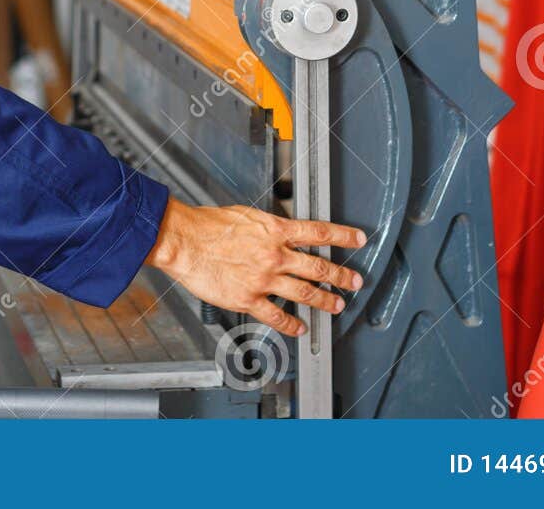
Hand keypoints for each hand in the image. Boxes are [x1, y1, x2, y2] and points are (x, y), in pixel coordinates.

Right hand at [146, 197, 365, 335]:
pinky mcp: (249, 299)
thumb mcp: (246, 216)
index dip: (343, 235)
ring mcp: (264, 279)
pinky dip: (291, 324)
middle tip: (355, 281)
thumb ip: (268, 227)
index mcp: (275, 231)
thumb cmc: (208, 225)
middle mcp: (275, 255)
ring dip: (325, 300)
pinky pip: (276, 316)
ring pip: (305, 292)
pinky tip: (299, 328)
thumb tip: (281, 231)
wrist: (186, 240)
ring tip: (337, 306)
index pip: (319, 232)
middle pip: (318, 266)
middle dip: (341, 275)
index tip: (357, 239)